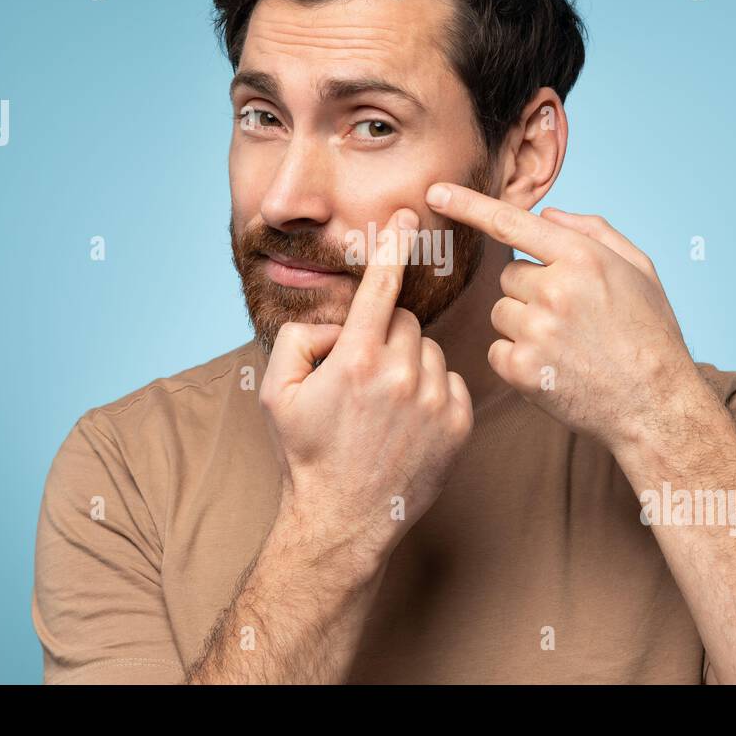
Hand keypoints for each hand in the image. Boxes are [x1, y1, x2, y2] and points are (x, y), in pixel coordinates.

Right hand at [258, 209, 474, 570]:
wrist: (344, 519)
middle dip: (384, 336)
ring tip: (384, 406)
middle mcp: (402, 373)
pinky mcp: (459, 423)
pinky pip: (450, 380)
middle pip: (405, 321)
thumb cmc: (306, 453)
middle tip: (362, 376)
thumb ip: (298, 338)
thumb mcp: (276, 391)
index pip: (380, 286)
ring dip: (410, 363)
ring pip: (430, 350)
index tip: (408, 216)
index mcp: (356, 358)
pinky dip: (432, 391)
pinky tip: (408, 421)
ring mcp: (435, 399)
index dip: (393, 245)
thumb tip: (334, 322)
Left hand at [426, 182, 701, 450]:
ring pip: (501, 312)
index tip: (434, 193)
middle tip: (572, 317)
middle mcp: (556, 289)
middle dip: (532, 291)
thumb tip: (547, 214)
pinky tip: (554, 367)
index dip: (468, 204)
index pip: (511, 222)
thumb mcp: (639, 270)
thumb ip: (593, 232)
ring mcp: (536, 331)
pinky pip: (497, 349)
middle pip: (509, 275)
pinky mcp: (522, 369)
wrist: (656, 405)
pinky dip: (517, 358)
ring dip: (523, 324)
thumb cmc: (650, 334)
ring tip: (567, 344)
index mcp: (582, 258)